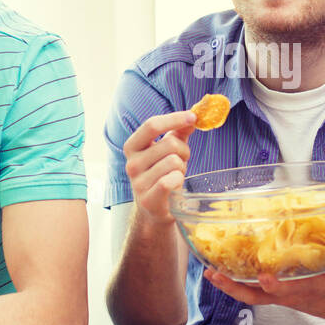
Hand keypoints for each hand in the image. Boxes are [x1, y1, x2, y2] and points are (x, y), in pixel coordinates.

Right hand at [123, 110, 197, 225]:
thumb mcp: (168, 149)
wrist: (154, 208)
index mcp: (132, 146)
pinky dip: (179, 179)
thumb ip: (178, 132)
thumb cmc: (162, 173)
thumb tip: (193, 116)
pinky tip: (175, 185)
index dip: (174, 119)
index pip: (152, 125)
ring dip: (182, 168)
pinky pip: (171, 179)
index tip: (193, 117)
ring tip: (176, 175)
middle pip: (169, 144)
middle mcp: (131, 163)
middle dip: (183, 151)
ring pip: (173, 162)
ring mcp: (138, 183)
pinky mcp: (148, 199)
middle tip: (182, 161)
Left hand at [203, 254, 324, 319]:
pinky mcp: (269, 290)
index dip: (273, 286)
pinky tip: (218, 268)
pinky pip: (246, 288)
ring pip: (246, 293)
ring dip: (227, 284)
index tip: (263, 277)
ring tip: (208, 272)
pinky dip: (232, 280)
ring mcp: (273, 295)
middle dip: (234, 287)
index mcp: (300, 291)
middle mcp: (282, 295)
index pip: (284, 290)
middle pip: (254, 296)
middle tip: (215, 275)